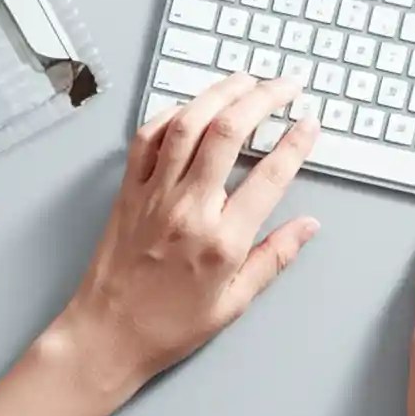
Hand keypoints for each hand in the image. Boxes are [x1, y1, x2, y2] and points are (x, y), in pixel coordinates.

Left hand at [48, 73, 320, 395]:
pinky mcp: (128, 192)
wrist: (105, 336)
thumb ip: (274, 257)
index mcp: (223, 240)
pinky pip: (148, 139)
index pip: (270, 175)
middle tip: (285, 85)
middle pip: (229, 132)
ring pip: (188, 124)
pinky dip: (172, 114)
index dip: (296, 143)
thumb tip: (308, 226)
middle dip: (263, 98)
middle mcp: (189, 209)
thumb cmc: (169, 326)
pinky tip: (192, 107)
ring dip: (220, 92)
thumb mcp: (235, 302)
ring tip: (245, 79)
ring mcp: (154, 195)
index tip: (309, 124)